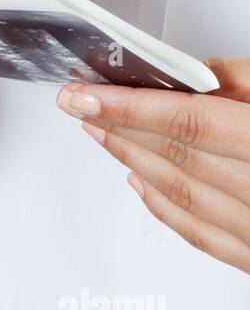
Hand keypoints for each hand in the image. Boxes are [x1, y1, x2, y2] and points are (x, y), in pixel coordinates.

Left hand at [57, 60, 249, 274]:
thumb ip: (245, 82)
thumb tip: (192, 74)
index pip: (190, 123)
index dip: (132, 109)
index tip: (87, 97)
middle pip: (178, 157)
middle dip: (119, 128)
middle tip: (77, 106)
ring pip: (182, 196)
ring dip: (132, 161)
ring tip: (98, 132)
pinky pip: (202, 234)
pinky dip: (164, 207)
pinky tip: (138, 182)